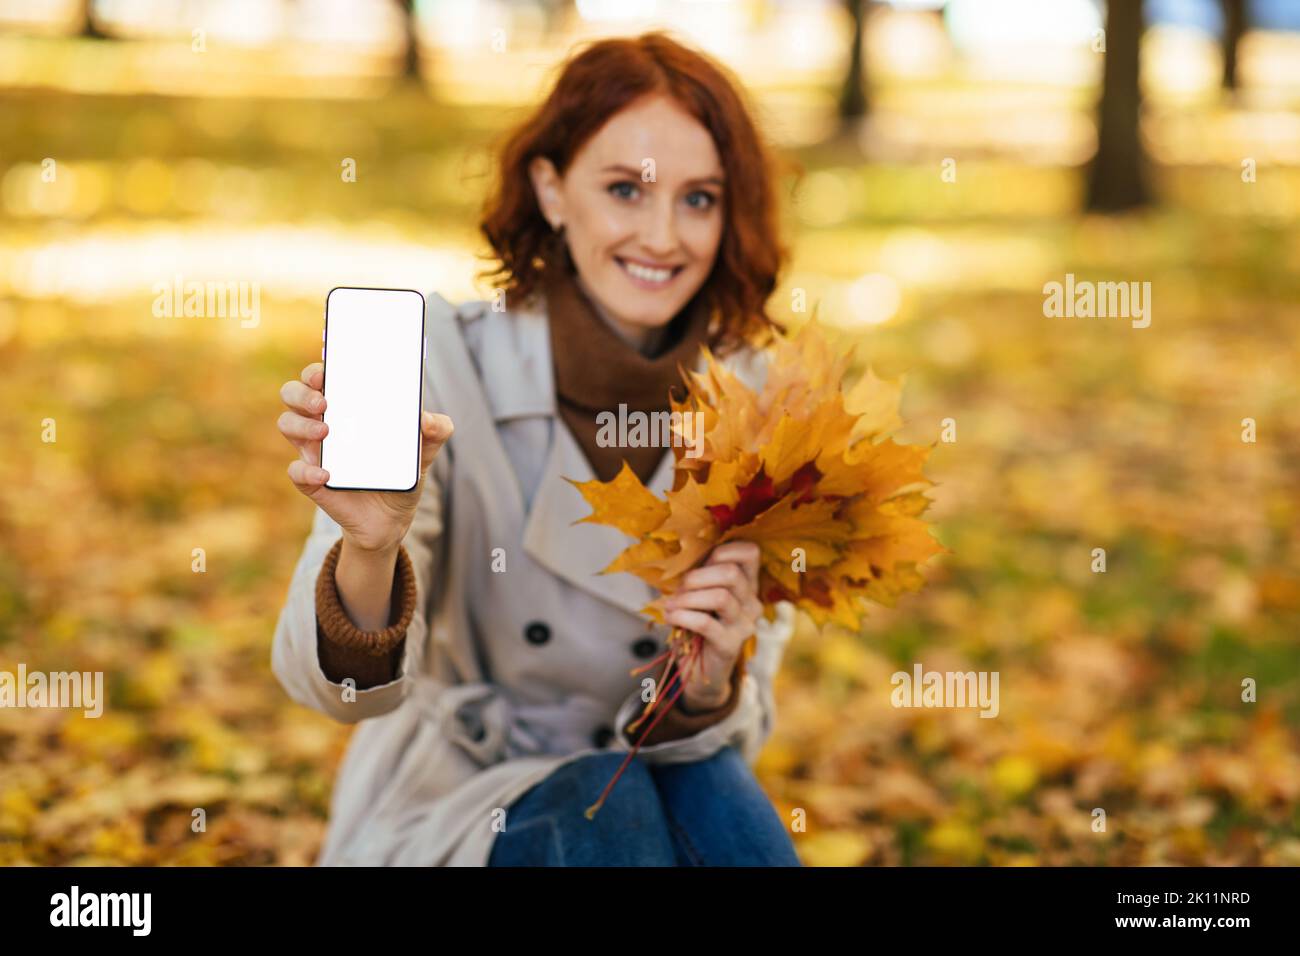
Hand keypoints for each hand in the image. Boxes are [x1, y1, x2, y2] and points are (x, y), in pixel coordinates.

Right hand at [278, 361, 452, 553]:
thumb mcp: (426, 449)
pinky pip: (296, 472)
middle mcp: (324, 423)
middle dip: (302, 392)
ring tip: (326, 433)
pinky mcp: (313, 482)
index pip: (321, 376)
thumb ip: (437, 429)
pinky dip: (306, 470)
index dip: (317, 367)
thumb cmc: (402, 472)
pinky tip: (327, 473)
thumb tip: (425, 417)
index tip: (328, 366)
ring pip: (287, 424)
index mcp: (346, 407)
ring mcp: (314, 451)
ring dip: (301, 425)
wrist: (393, 519)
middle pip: (293, 394)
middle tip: (325, 401)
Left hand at [661, 541, 761, 711]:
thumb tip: (678, 557)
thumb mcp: (698, 594)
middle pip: (731, 574)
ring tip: (671, 604)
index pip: (750, 552)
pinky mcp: (730, 645)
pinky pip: (706, 623)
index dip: (722, 551)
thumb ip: (697, 575)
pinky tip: (671, 617)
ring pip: (720, 597)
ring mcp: (744, 625)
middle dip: (697, 576)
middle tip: (679, 588)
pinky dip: (683, 616)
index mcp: (747, 584)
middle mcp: (752, 603)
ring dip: (688, 597)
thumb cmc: (696, 627)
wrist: (700, 672)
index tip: (699, 562)